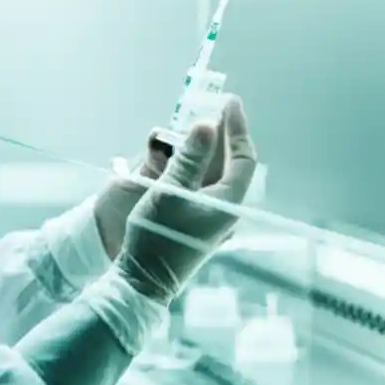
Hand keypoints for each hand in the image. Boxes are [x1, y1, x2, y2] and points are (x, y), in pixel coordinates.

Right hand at [92, 97, 245, 259]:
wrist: (142, 282)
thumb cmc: (157, 238)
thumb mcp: (170, 193)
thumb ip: (189, 158)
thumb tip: (206, 125)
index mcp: (228, 203)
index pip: (242, 157)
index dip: (237, 127)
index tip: (229, 102)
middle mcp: (225, 209)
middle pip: (231, 164)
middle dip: (222, 135)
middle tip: (213, 107)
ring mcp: (211, 218)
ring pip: (216, 174)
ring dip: (206, 149)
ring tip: (196, 126)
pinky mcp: (195, 223)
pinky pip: (202, 185)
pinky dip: (195, 166)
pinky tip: (182, 157)